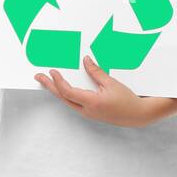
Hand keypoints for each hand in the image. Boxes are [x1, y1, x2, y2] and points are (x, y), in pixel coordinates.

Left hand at [34, 55, 153, 125]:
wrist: (138, 115)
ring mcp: (88, 113)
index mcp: (92, 103)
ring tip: (48, 82)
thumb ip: (96, 72)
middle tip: (39, 77)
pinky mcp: (91, 113)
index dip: (58, 81)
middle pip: (63, 98)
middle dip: (50, 87)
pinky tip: (63, 88)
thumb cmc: (127, 101)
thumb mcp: (111, 83)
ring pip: (67, 101)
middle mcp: (87, 111)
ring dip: (57, 91)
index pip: (68, 92)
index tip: (52, 71)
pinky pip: (74, 103)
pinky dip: (66, 95)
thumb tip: (86, 60)